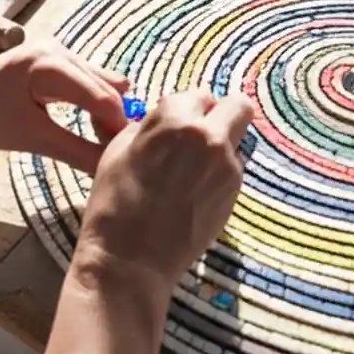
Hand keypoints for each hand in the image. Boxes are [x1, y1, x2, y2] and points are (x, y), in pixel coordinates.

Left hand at [0, 39, 130, 172]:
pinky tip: (89, 127)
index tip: (124, 156)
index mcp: (50, 64)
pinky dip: (92, 104)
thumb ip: (76, 151)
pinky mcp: (53, 60)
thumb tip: (111, 169)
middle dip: (113, 120)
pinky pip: (86, 81)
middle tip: (114, 153)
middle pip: (106, 87)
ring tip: (100, 143)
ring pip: (99, 83)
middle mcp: (58, 50)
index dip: (118, 127)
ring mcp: (56, 52)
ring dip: (104, 113)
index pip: (102, 97)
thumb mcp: (32, 139)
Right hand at [74, 91, 254, 292]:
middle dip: (222, 114)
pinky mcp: (234, 192)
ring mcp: (227, 166)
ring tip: (190, 173)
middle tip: (202, 133)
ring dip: (220, 147)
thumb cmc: (115, 201)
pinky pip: (233, 168)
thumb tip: (170, 119)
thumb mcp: (119, 148)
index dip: (187, 108)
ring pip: (236, 140)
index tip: (177, 124)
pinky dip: (218, 173)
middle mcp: (209, 136)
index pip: (198, 94)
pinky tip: (193, 194)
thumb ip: (152, 124)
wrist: (131, 259)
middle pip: (238, 106)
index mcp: (176, 119)